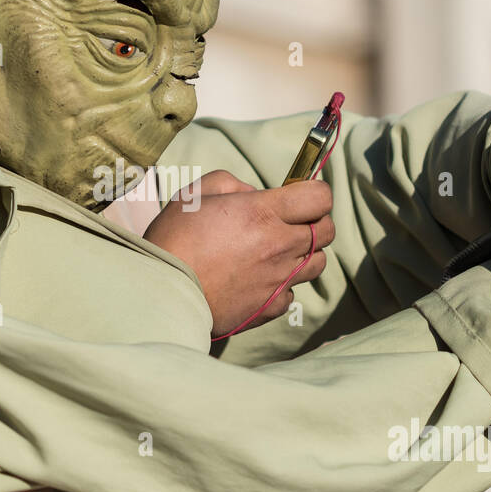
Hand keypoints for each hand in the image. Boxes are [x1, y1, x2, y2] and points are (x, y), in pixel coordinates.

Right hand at [143, 170, 334, 336]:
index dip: (314, 193)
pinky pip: (292, 293)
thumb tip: (254, 194)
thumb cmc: (175, 240)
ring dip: (304, 254)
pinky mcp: (271, 307)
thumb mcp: (195, 194)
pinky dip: (282, 285)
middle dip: (314, 222)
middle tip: (289, 222)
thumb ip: (231, 184)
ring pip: (318, 264)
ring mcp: (279, 279)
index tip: (297, 196)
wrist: (163, 293)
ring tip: (275, 252)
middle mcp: (280, 246)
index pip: (320, 197)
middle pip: (327, 231)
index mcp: (264, 213)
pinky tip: (259, 280)